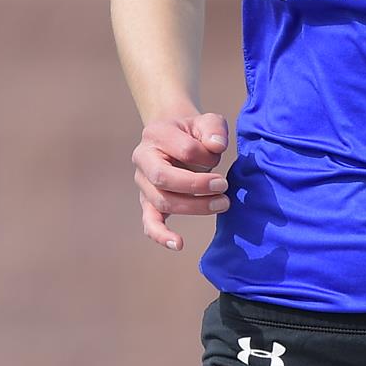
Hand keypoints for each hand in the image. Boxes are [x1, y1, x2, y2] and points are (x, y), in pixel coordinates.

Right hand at [132, 111, 229, 251]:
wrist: (177, 139)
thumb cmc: (194, 132)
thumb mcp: (207, 121)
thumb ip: (214, 129)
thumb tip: (216, 146)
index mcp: (156, 133)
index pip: (183, 150)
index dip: (206, 155)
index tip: (218, 154)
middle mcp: (142, 158)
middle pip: (163, 178)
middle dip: (197, 185)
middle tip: (223, 186)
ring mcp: (143, 183)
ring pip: (162, 201)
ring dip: (194, 207)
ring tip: (222, 203)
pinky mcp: (147, 202)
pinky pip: (149, 222)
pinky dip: (161, 235)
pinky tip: (178, 244)